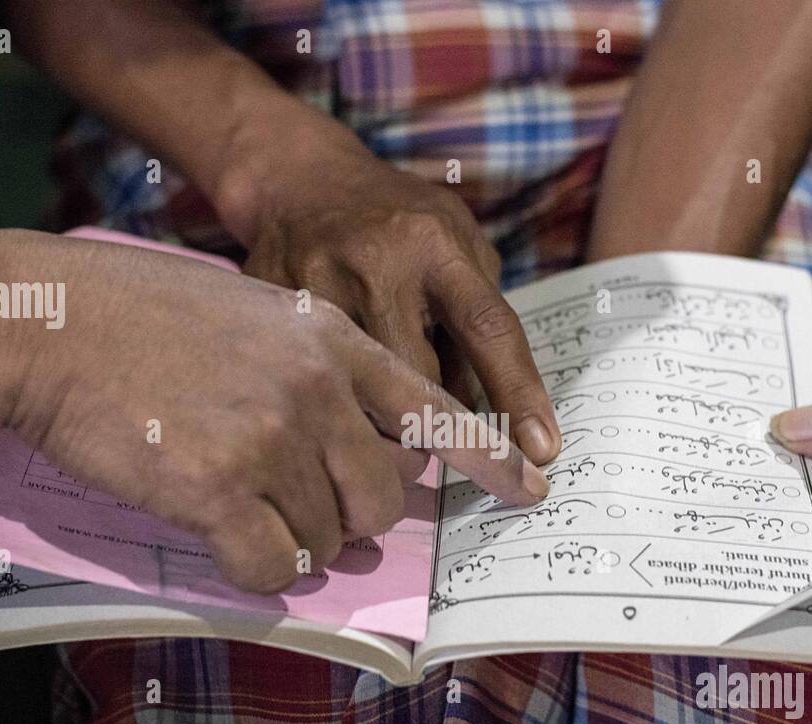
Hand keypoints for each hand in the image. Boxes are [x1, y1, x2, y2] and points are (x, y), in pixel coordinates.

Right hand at [0, 230, 548, 592]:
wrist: (55, 322)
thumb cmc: (148, 315)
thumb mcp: (258, 309)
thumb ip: (321, 365)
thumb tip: (363, 447)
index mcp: (334, 341)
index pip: (434, 410)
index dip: (487, 458)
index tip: (529, 488)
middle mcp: (317, 390)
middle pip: (383, 500)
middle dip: (353, 520)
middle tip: (304, 506)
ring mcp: (271, 439)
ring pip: (327, 539)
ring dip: (294, 538)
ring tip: (239, 496)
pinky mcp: (219, 489)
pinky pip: (274, 566)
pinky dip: (258, 566)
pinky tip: (224, 532)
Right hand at [216, 114, 561, 464]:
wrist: (300, 184)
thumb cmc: (399, 225)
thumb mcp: (457, 248)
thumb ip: (476, 328)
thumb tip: (495, 428)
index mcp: (432, 244)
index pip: (485, 328)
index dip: (518, 393)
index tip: (542, 452)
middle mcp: (372, 262)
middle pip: (418, 381)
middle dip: (435, 417)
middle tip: (439, 425)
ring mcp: (312, 286)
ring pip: (362, 397)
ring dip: (382, 415)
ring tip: (379, 389)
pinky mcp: (270, 309)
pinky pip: (312, 388)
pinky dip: (335, 401)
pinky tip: (332, 380)